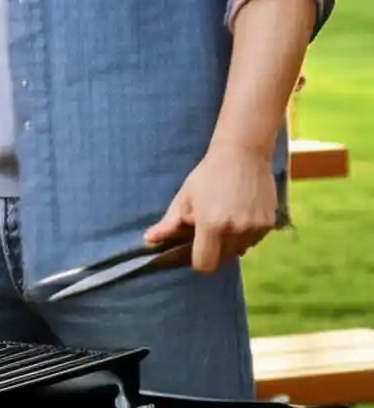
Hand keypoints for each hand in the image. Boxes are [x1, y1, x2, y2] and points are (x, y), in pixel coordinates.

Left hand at [144, 144, 277, 272]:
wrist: (243, 154)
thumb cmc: (208, 175)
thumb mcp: (185, 197)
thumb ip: (169, 223)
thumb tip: (149, 241)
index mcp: (212, 226)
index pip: (204, 264)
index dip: (196, 260)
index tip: (193, 248)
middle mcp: (236, 231)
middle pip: (222, 261)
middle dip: (212, 251)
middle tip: (206, 230)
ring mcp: (255, 229)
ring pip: (238, 251)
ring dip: (229, 243)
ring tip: (223, 217)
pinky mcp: (269, 225)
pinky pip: (253, 241)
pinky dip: (244, 235)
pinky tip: (238, 213)